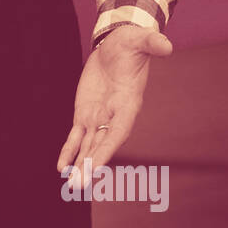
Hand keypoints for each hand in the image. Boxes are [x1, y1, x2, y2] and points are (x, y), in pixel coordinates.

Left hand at [57, 25, 172, 189]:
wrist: (116, 45)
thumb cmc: (131, 45)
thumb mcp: (139, 41)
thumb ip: (152, 45)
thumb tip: (166, 46)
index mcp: (128, 105)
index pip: (117, 131)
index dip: (106, 149)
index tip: (96, 166)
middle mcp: (114, 116)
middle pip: (101, 145)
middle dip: (90, 165)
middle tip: (78, 186)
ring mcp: (98, 117)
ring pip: (88, 146)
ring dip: (79, 165)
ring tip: (70, 185)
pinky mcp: (85, 114)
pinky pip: (76, 137)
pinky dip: (69, 151)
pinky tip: (61, 167)